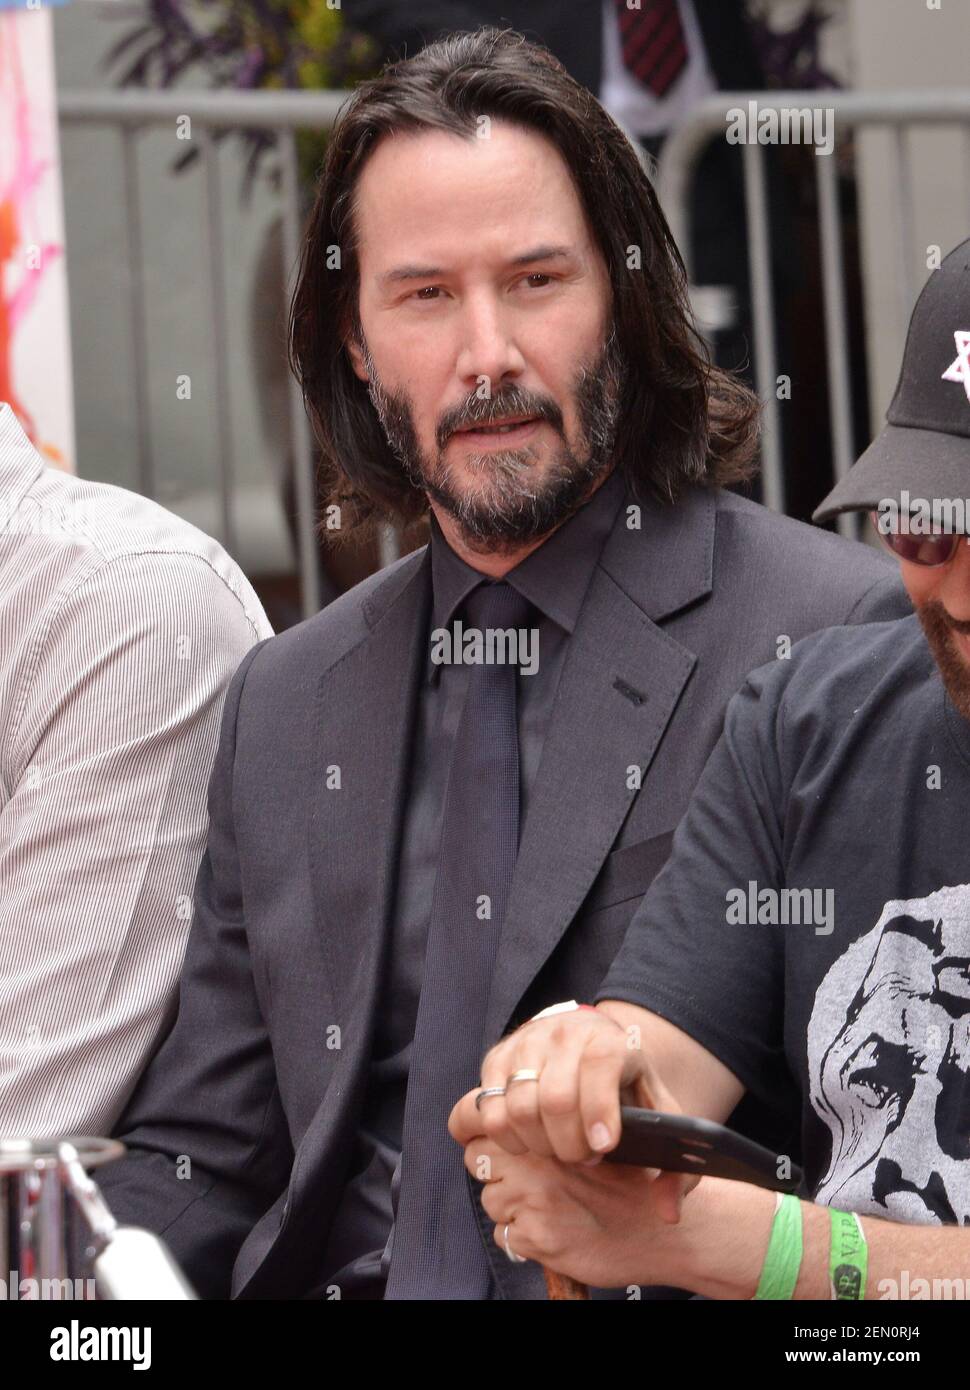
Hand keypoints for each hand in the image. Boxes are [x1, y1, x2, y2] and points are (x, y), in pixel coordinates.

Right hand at [448, 1005, 693, 1222]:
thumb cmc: (626, 1089)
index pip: (600, 1064)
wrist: (592, 1044)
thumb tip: (667, 1213)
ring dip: (537, 1144)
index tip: (603, 1146)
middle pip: (554, 1097)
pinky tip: (531, 1141)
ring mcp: (527, 1043)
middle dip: (568, 1143)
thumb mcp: (659, 1116)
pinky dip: (507, 1137)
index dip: (599, 1108)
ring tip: (557, 1149)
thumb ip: (676, 1169)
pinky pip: (489, 1108)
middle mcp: (566, 1034)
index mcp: (610, 1041)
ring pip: (517, 1106)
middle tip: (583, 1157)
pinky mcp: (497, 1058)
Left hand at [463, 1136, 714, 1289]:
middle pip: (478, 1157)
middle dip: (496, 1168)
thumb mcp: (597, 1134)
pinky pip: (505, 1235)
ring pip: (490, 1198)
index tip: (506, 1142)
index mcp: (551, 1126)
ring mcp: (533, 1200)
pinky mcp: (536, 1237)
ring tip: (547, 1207)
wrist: (671, 1233)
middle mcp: (537, 1160)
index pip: (489, 1119)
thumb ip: (553, 1123)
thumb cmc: (634, 1182)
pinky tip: (552, 1231)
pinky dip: (522, 1237)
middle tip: (526, 1178)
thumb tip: (505, 1120)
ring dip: (510, 1205)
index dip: (492, 1131)